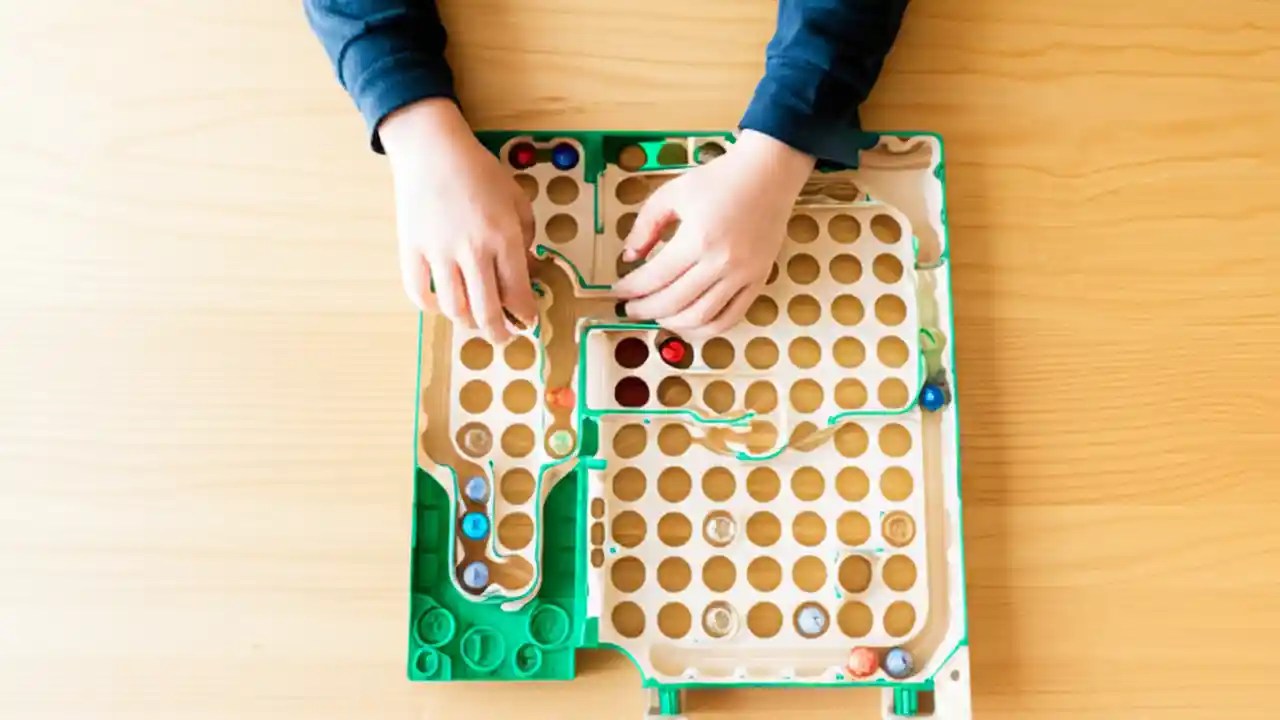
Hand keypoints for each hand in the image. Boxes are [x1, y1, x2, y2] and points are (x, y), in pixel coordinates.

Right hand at [380, 99, 537, 342]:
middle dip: (499, 333)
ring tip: (475, 321)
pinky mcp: (411, 250)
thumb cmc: (479, 171)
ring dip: (467, 323)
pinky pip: (418, 293)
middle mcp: (471, 251)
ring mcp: (438, 253)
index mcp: (503, 238)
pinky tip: (441, 304)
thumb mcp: (516, 199)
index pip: (518, 294)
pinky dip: (430, 307)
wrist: (432, 148)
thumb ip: (525, 236)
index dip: (526, 316)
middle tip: (504, 337)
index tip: (528, 321)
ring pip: (454, 309)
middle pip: (486, 312)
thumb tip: (525, 269)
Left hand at [613, 130, 814, 337]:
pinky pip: (730, 318)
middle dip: (645, 310)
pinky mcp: (758, 280)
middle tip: (629, 308)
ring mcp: (743, 275)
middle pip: (674, 303)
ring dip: (672, 323)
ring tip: (657, 314)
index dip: (630, 289)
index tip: (617, 291)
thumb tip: (629, 258)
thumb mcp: (671, 193)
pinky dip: (706, 329)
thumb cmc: (719, 180)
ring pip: (702, 318)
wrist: (769, 173)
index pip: (655, 277)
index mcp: (698, 237)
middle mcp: (722, 261)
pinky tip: (688, 322)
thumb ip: (645, 226)